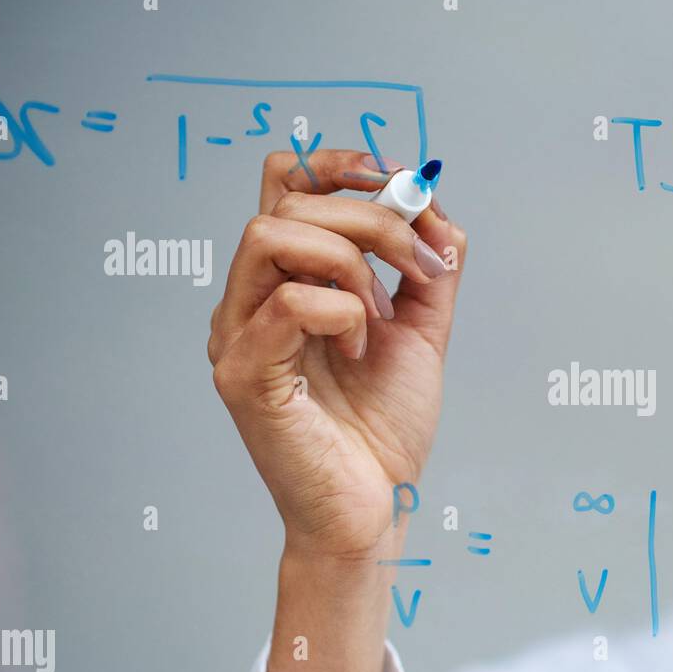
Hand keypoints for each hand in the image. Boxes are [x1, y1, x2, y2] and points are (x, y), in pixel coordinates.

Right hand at [208, 150, 466, 561]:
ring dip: (350, 261)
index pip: (282, 184)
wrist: (375, 507)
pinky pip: (286, 301)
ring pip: (271, 235)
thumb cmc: (383, 428)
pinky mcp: (244, 375)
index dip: (336, 164)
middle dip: (372, 219)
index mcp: (282, 282)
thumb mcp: (420, 331)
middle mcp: (248, 301)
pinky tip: (361, 350)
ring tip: (382, 317)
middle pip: (287, 201)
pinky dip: (343, 311)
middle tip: (418, 269)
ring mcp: (238, 336)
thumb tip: (434, 205)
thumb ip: (427, 268)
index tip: (394, 178)